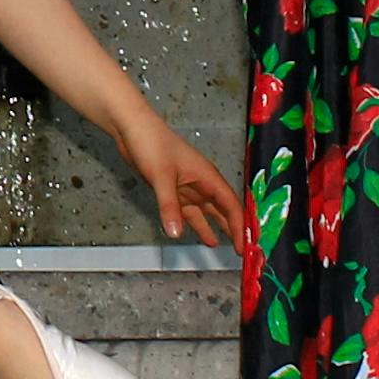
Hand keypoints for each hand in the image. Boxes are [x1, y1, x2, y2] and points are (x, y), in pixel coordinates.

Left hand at [115, 116, 246, 249]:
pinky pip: (189, 212)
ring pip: (208, 212)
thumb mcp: (161, 176)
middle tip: (243, 249)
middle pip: (223, 209)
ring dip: (217, 228)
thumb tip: (176, 233)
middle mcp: (201, 182)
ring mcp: (187, 187)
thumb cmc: (152, 141)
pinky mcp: (173, 190)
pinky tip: (203, 235)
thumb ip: (169, 206)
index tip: (246, 243)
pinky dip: (197, 224)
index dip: (241, 225)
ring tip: (227, 246)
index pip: (231, 205)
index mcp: (207, 176)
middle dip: (234, 228)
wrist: (132, 128)